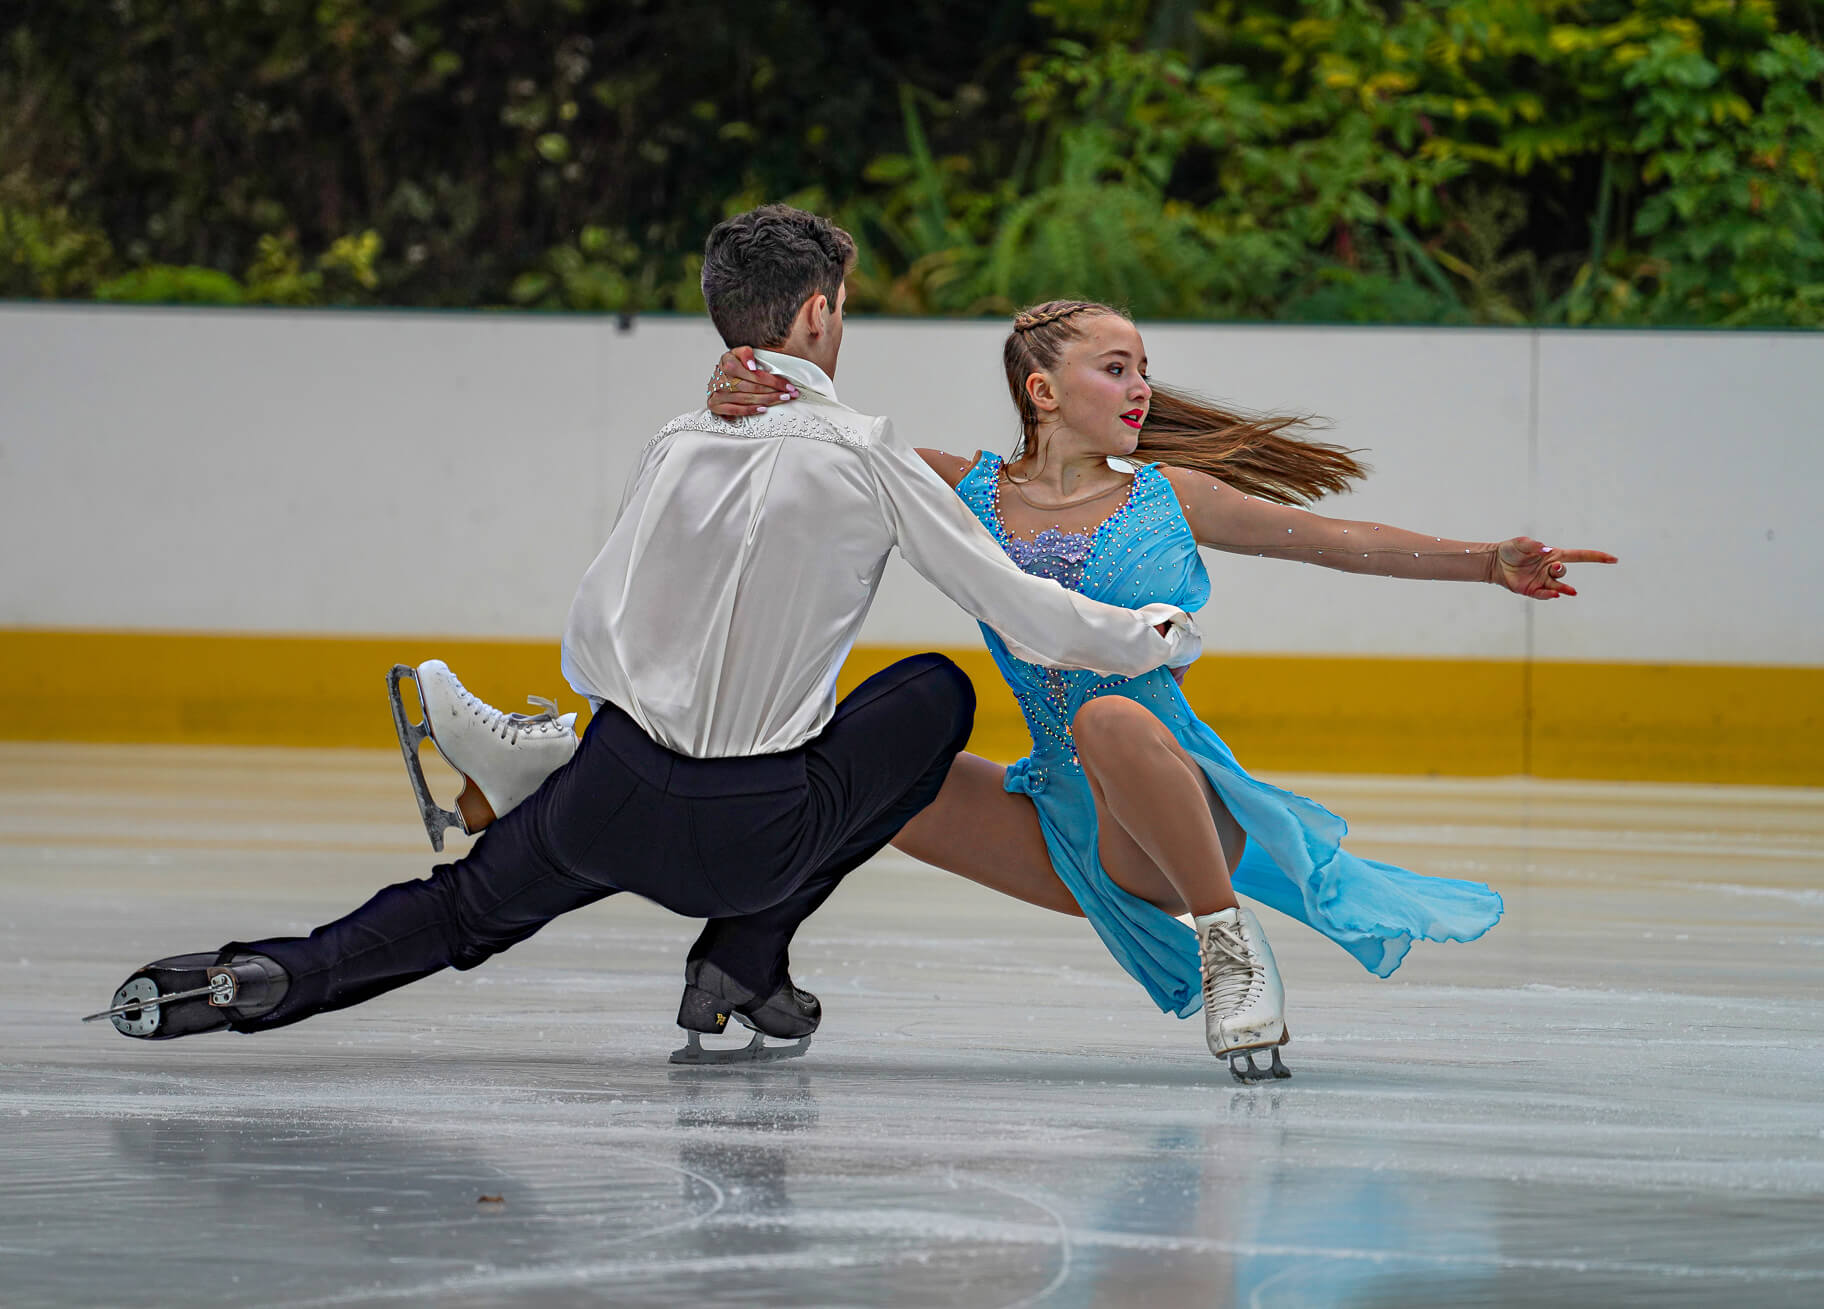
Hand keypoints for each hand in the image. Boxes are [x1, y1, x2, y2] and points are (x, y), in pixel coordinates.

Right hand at [706, 346, 797, 419]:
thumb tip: (752, 365)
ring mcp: (718, 394)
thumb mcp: (738, 352)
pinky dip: (751, 410)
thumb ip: (746, 353)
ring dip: (768, 401)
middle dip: (775, 392)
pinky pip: (736, 410)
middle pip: (754, 388)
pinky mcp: (716, 405)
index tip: (788, 385)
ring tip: (782, 400)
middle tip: (789, 394)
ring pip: (748, 399)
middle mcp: (721, 379)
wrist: (715, 377)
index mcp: (728, 364)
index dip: (775, 381)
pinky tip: (763, 409)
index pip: (756, 375)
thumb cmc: (731, 365)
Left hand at [1489, 536, 1617, 598]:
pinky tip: (1553, 594)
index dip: (1597, 557)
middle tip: (1555, 566)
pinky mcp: (1532, 590)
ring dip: (1564, 588)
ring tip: (1570, 591)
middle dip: (1561, 570)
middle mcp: (1550, 569)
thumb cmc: (1511, 550)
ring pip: (1558, 586)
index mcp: (1553, 555)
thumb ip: (1533, 545)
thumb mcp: (1521, 543)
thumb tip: (1546, 550)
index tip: (1613, 559)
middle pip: (1564, 572)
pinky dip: (1549, 595)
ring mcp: (1542, 581)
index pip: (1580, 556)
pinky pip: (1543, 594)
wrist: (1495, 562)